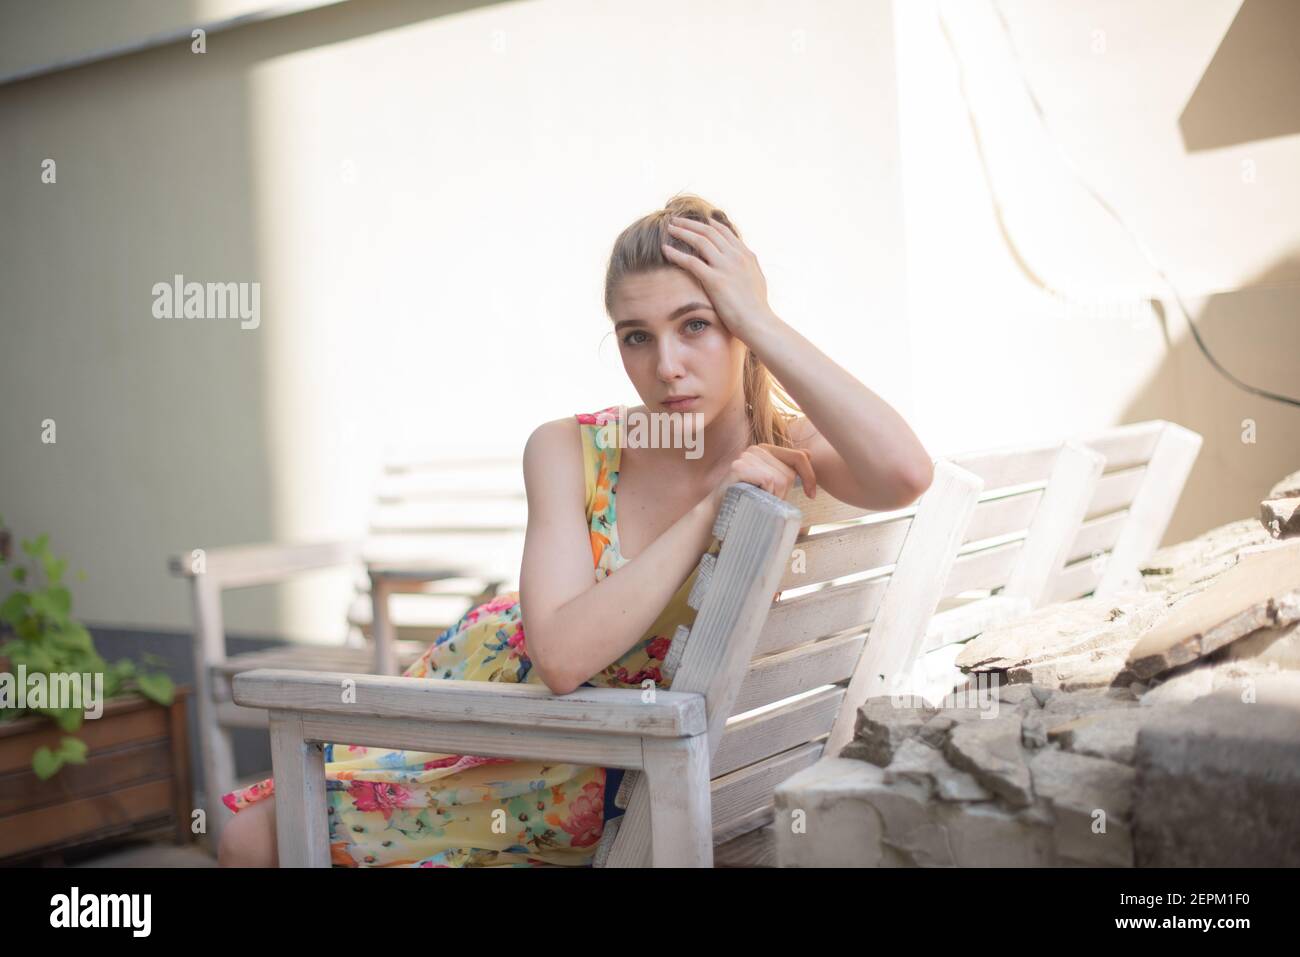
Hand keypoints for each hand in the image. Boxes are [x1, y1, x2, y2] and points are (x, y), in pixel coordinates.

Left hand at [661, 215, 776, 339]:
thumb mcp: (757, 281)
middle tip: (676, 220)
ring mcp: (725, 266)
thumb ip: (749, 268)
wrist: (758, 323)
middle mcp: (736, 256)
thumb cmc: (757, 309)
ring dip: (682, 232)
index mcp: (746, 255)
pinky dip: (676, 253)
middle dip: (691, 224)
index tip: (696, 221)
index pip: (724, 232)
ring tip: (669, 228)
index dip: (708, 225)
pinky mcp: (715, 280)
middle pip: (709, 232)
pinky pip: (691, 261)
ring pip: (700, 241)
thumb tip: (745, 263)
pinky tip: (665, 249)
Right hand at [708, 443, 817, 514]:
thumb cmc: (747, 499)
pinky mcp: (738, 467)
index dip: (809, 476)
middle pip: (789, 474)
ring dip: (773, 497)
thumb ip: (786, 467)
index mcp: (766, 450)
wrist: (718, 511)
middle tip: (769, 502)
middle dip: (784, 494)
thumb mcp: (771, 482)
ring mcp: (746, 457)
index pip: (799, 457)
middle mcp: (756, 449)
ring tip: (758, 500)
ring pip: (779, 480)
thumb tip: (809, 453)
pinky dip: (765, 494)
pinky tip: (753, 497)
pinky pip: (767, 481)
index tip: (812, 495)